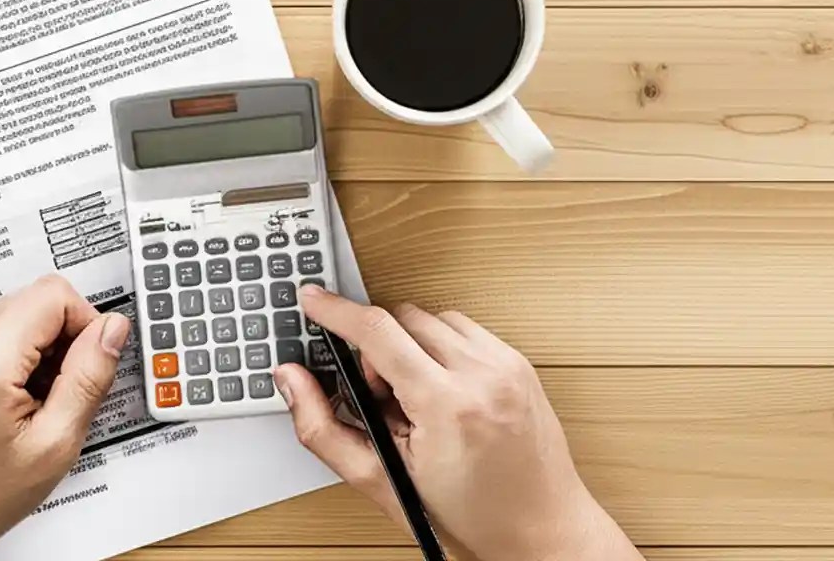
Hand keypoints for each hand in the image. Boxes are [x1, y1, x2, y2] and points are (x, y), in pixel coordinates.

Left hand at [0, 275, 130, 560]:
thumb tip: (113, 329)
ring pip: (26, 311)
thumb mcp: (54, 443)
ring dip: (45, 349)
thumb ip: (89, 378)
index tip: (85, 368)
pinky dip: (24, 354)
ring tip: (35, 401)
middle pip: (41, 299)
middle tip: (59, 393)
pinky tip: (18, 396)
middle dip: (65, 340)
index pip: (56, 295)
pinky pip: (6, 327)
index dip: (86, 326)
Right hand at [273, 285, 641, 560]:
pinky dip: (442, 347)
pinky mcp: (520, 365)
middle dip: (377, 346)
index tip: (313, 299)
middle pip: (403, 318)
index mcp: (447, 405)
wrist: (540, 533)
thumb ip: (323, 427)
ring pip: (434, 318)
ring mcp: (507, 367)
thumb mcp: (382, 481)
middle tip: (379, 396)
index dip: (336, 310)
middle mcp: (483, 376)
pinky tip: (441, 389)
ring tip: (413, 397)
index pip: (377, 332)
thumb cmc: (469, 518)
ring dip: (411, 344)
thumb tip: (292, 380)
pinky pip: (466, 329)